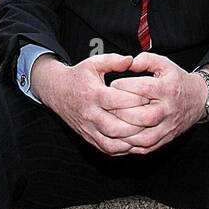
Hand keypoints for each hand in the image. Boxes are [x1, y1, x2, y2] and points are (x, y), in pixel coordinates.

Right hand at [31, 53, 147, 154]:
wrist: (56, 91)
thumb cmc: (79, 76)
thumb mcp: (94, 63)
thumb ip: (113, 60)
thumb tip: (131, 60)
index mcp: (92, 94)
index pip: (117, 101)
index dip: (136, 99)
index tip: (150, 96)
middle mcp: (89, 114)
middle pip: (114, 127)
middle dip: (136, 125)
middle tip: (152, 118)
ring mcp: (88, 128)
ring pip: (111, 142)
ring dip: (130, 141)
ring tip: (146, 133)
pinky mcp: (88, 137)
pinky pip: (106, 149)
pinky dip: (122, 149)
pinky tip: (134, 142)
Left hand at [106, 52, 208, 154]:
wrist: (198, 101)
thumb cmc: (177, 81)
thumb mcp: (165, 64)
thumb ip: (146, 60)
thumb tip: (129, 63)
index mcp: (167, 90)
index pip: (143, 89)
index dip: (125, 86)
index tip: (113, 84)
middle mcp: (168, 110)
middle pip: (143, 116)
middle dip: (122, 111)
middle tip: (107, 105)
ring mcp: (167, 127)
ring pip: (143, 136)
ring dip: (124, 131)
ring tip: (110, 121)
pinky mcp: (165, 139)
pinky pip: (146, 147)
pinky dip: (130, 144)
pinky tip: (119, 136)